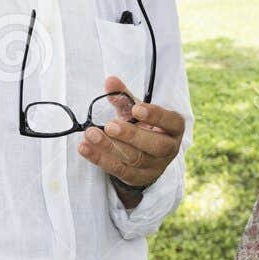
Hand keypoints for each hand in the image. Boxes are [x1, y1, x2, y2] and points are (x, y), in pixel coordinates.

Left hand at [77, 75, 185, 190]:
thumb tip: (110, 81)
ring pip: (135, 159)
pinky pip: (119, 170)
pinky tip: (85, 148)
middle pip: (155, 145)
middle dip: (131, 135)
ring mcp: (155, 166)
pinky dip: (100, 159)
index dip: (155, 115)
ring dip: (110, 147)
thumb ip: (124, 97)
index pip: (171, 121)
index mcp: (173, 128)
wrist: (145, 155)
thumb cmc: (143, 126)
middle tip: (109, 126)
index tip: (136, 108)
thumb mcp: (137, 110)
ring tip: (91, 134)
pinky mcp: (138, 178)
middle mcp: (169, 149)